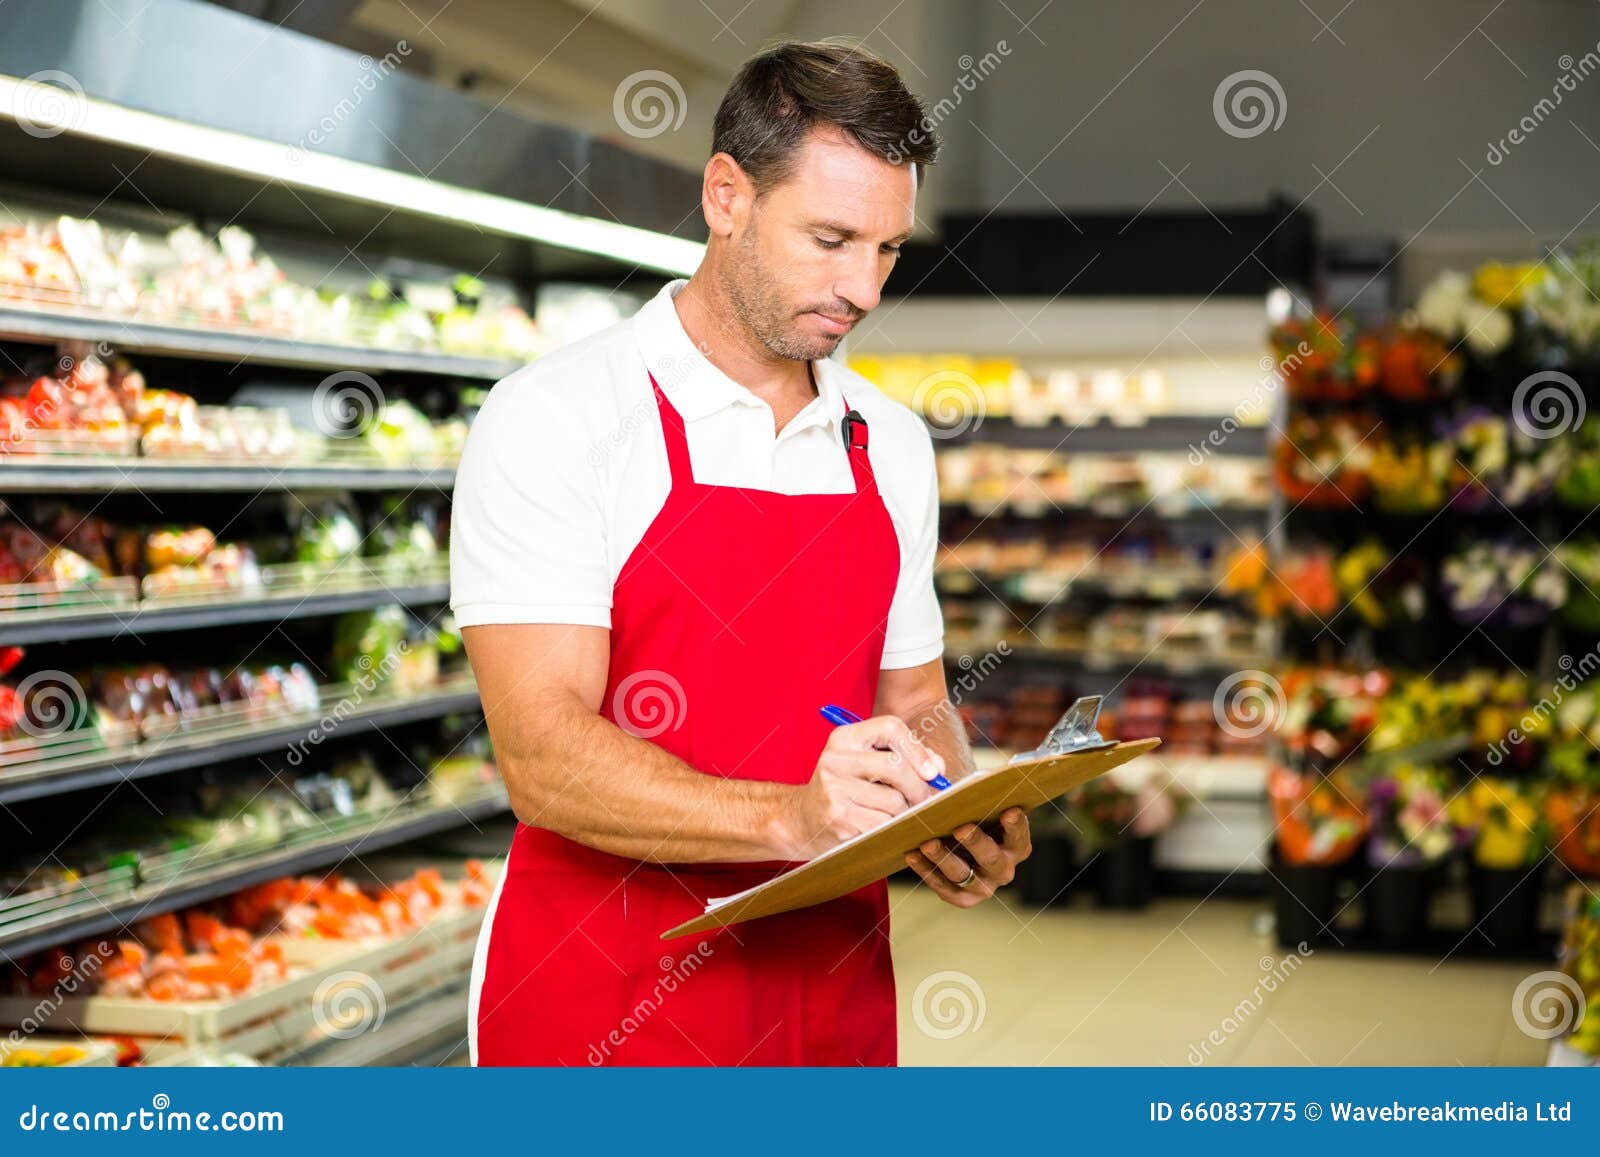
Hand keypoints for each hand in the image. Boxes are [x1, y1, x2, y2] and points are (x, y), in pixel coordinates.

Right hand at [773, 715, 945, 858]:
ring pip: (894, 800)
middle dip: (918, 786)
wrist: (802, 819)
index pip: (890, 727)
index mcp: (844, 738)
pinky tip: (879, 826)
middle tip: (923, 799)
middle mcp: (835, 759)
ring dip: (903, 812)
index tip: (932, 771)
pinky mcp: (838, 817)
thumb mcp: (868, 763)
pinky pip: (883, 823)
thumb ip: (907, 759)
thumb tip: (937, 769)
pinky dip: (890, 828)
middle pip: (895, 765)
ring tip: (892, 814)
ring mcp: (834, 789)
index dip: (918, 749)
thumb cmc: (846, 789)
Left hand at [903, 808, 1031, 907]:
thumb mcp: (981, 807)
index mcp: (1016, 846)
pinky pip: (942, 887)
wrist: (960, 839)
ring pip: (962, 875)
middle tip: (961, 827)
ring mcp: (983, 886)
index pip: (1019, 836)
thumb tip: (956, 779)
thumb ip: (979, 796)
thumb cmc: (974, 816)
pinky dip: (925, 870)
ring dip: (943, 858)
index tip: (1009, 811)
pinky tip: (911, 854)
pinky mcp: (962, 897)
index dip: (1015, 825)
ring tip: (926, 842)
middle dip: (976, 842)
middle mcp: (1003, 869)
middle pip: (991, 858)